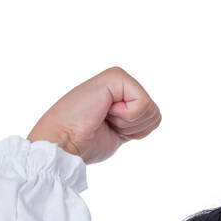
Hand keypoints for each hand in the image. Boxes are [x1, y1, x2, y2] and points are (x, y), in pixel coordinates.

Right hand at [27, 66, 160, 163]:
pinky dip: (126, 117)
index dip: (137, 133)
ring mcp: (117, 78)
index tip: (112, 130)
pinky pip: (143, 103)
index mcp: (121, 96)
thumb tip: (155, 116)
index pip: (153, 118)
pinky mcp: (115, 77)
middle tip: (107, 124)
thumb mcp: (119, 133)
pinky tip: (105, 112)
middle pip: (155, 114)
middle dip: (134, 129)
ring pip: (150, 109)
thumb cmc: (84, 143)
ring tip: (103, 118)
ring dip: (128, 124)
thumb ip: (135, 121)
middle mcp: (120, 83)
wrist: (64, 143)